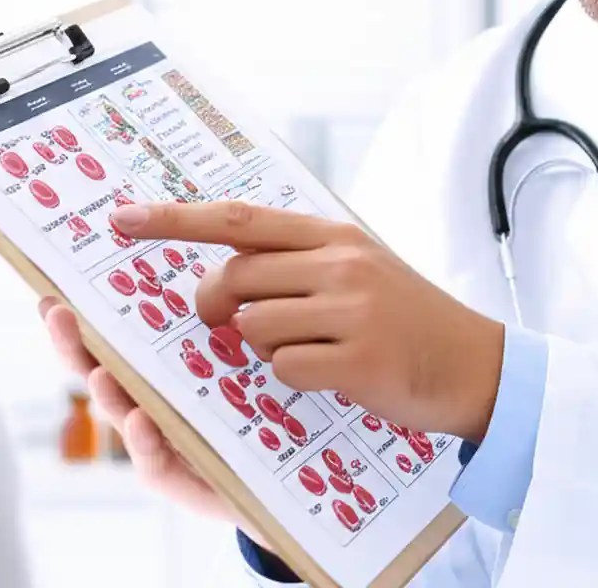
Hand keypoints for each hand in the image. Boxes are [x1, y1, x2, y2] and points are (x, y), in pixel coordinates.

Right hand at [38, 296, 272, 547]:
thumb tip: (216, 271)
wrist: (276, 484)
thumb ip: (220, 330)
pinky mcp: (172, 477)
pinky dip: (143, 439)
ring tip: (98, 372)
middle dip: (75, 345)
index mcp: (156, 373)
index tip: (53, 293)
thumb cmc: (252, 416)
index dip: (82, 321)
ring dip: (107, 393)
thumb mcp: (240, 365)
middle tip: (58, 313)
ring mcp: (154, 442)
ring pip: (121, 414)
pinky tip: (140, 420)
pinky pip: (153, 458)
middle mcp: (146, 405)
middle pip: (100, 372)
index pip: (111, 344)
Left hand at [110, 201, 504, 441]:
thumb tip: (229, 267)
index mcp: (336, 236)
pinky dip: (293, 377)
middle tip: (222, 324)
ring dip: (261, 347)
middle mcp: (341, 265)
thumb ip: (300, 262)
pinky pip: (284, 368)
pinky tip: (331, 374)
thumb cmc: (410, 319)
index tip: (120, 219)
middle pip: (234, 279)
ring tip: (308, 351)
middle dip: (212, 306)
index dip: (174, 219)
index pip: (239, 220)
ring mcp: (351, 312)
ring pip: (254, 327)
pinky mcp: (358, 360)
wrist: (476, 363)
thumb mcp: (361, 270)